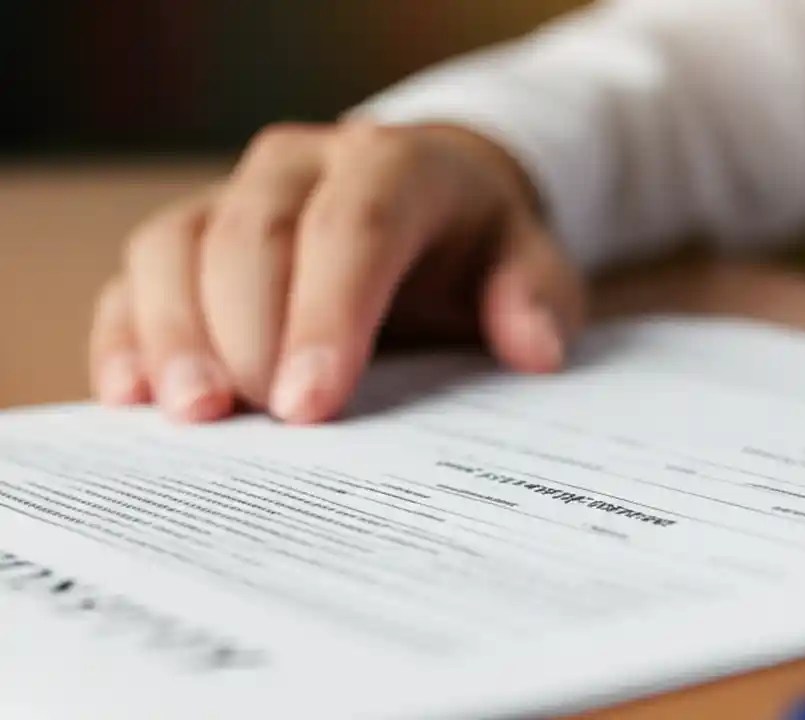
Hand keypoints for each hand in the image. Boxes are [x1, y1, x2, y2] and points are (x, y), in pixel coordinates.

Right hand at [90, 122, 584, 422]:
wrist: (428, 206)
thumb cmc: (476, 250)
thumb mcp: (529, 265)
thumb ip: (538, 298)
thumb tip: (534, 348)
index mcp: (392, 165)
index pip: (352, 229)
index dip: (327, 315)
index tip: (312, 404)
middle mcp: (300, 165)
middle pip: (253, 235)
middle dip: (246, 332)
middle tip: (257, 422)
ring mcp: (235, 194)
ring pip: (176, 244)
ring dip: (174, 333)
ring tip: (193, 416)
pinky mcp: (188, 234)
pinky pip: (137, 273)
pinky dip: (129, 333)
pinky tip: (132, 396)